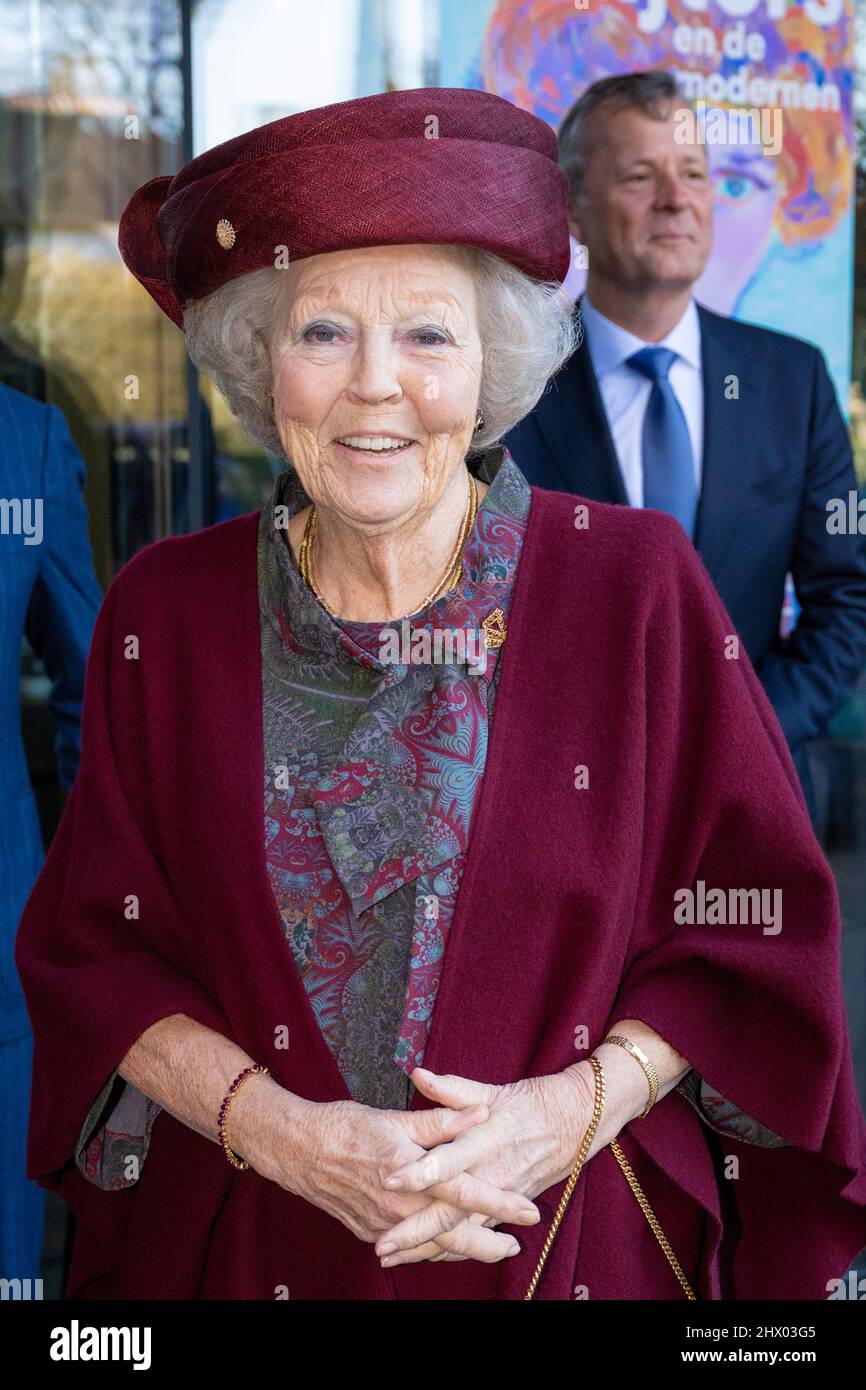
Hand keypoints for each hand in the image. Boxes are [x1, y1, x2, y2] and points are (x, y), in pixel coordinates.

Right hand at [241, 1084, 539, 1260]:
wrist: (296, 1151)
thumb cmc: (344, 1126)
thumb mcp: (394, 1118)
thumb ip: (441, 1119)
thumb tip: (481, 1113)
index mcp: (410, 1174)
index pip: (464, 1192)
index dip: (499, 1202)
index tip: (528, 1210)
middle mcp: (398, 1207)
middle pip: (453, 1235)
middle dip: (488, 1244)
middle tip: (516, 1246)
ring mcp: (382, 1224)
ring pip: (431, 1247)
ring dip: (463, 1249)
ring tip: (491, 1247)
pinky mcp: (369, 1230)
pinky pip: (409, 1247)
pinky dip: (431, 1248)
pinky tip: (446, 1244)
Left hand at [373, 1065, 594, 1266]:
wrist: (577, 1123)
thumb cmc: (530, 1103)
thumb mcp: (491, 1091)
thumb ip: (452, 1089)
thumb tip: (417, 1073)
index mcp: (484, 1142)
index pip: (448, 1161)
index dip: (419, 1172)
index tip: (389, 1180)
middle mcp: (491, 1175)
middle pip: (450, 1211)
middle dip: (415, 1231)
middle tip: (382, 1245)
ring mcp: (500, 1198)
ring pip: (461, 1231)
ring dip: (426, 1248)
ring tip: (391, 1259)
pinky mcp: (506, 1211)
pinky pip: (475, 1235)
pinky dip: (448, 1248)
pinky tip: (421, 1257)